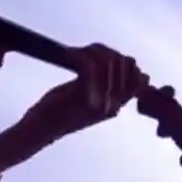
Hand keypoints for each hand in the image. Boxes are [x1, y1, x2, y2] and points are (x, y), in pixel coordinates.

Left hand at [13, 43, 148, 142]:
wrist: (39, 131)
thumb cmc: (58, 113)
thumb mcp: (90, 100)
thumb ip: (111, 88)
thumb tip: (142, 75)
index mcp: (116, 105)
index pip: (140, 78)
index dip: (123, 61)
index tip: (99, 56)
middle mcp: (113, 104)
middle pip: (125, 65)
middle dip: (106, 52)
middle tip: (85, 52)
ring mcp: (100, 101)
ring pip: (109, 62)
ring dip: (92, 51)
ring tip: (74, 54)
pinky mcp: (82, 97)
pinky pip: (90, 66)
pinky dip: (79, 55)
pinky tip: (68, 55)